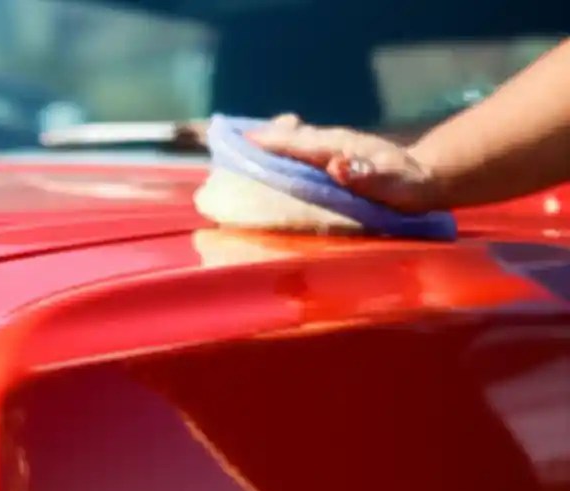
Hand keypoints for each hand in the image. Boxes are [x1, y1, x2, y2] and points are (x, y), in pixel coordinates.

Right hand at [246, 119, 441, 213]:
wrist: (428, 176)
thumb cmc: (408, 186)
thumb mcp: (394, 186)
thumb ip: (367, 177)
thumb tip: (338, 166)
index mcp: (340, 148)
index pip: (299, 143)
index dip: (271, 142)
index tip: (243, 141)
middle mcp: (333, 142)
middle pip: (292, 135)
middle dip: (263, 136)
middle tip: (231, 141)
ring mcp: (334, 145)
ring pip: (295, 138)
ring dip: (270, 139)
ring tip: (243, 143)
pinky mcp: (334, 153)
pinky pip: (302, 146)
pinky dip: (283, 145)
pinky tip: (272, 152)